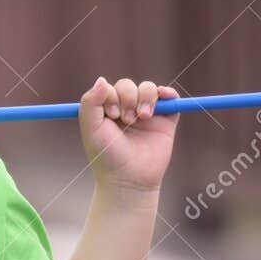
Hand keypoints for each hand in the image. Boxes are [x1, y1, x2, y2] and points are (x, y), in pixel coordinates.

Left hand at [78, 76, 178, 196]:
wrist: (130, 180)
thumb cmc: (107, 156)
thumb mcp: (92, 129)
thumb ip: (90, 103)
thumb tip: (102, 79)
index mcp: (107, 111)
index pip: (110, 88)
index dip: (112, 95)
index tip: (112, 115)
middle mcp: (126, 110)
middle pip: (128, 86)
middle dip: (128, 97)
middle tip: (126, 119)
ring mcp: (146, 114)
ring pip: (148, 88)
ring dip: (145, 97)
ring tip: (143, 117)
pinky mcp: (165, 120)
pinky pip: (170, 97)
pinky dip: (168, 93)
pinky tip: (163, 97)